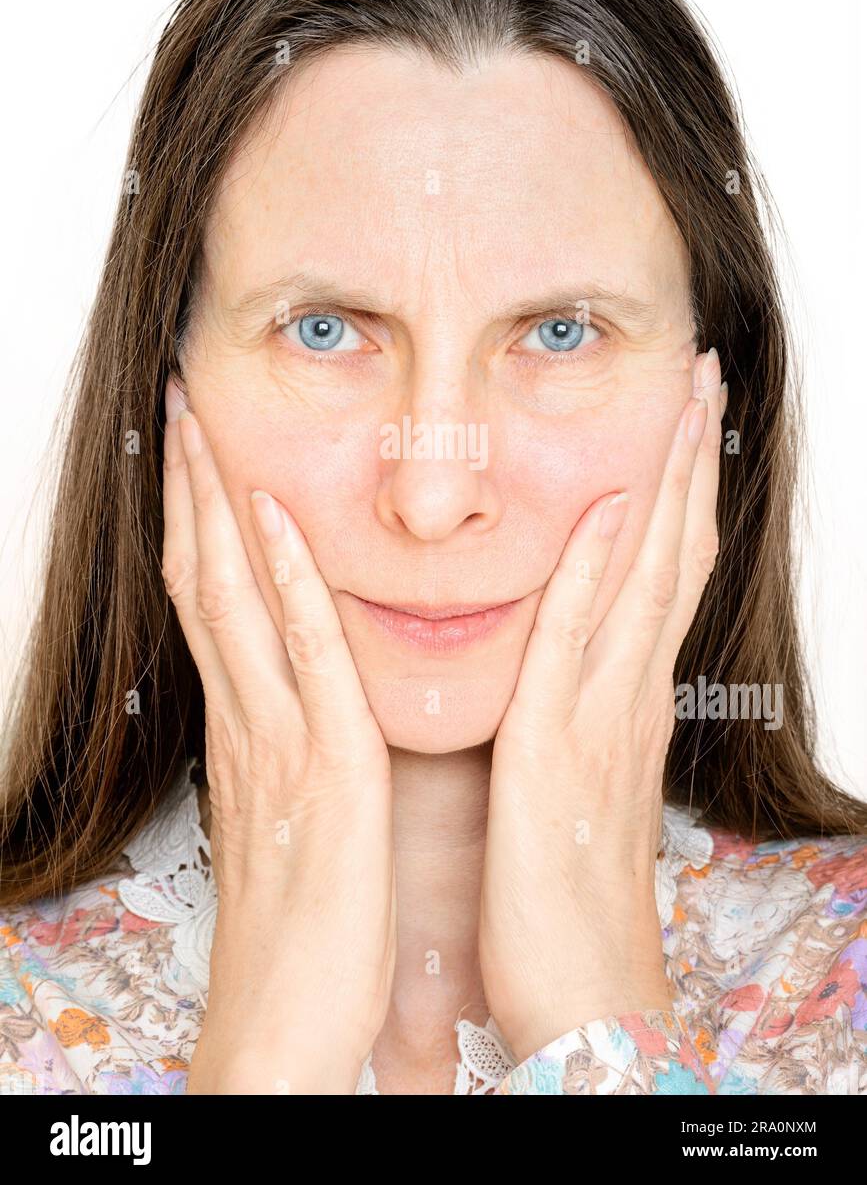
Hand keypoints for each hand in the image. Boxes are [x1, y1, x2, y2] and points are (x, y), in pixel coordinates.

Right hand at [161, 375, 395, 1092]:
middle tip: (182, 404)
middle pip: (204, 578)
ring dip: (218, 504)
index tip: (195, 450)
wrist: (289, 1021)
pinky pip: (301, 658)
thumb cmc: (304, 927)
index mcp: (250, 727)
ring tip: (204, 424)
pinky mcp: (322, 769)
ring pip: (232, 597)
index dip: (198, 520)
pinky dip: (283, 583)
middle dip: (190, 486)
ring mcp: (277, 738)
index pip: (212, 600)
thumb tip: (300, 696)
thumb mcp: (294, 814)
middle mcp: (250, 718)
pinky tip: (274, 519)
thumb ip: (292, 747)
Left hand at [479, 349, 722, 1063]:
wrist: (584, 986)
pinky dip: (596, 571)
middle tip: (702, 374)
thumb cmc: (566, 888)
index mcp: (626, 695)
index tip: (684, 416)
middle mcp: (628, 691)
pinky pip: (579, 643)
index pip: (666, 570)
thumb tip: (569, 649)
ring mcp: (602, 714)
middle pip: (674, 552)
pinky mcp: (558, 748)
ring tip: (681, 404)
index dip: (680, 490)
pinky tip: (606, 509)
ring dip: (663, 484)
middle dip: (689, 458)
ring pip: (646, 576)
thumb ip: (575, 704)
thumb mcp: (575, 773)